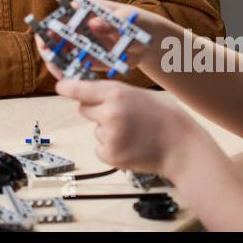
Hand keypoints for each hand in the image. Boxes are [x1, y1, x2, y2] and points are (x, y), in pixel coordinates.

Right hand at [32, 0, 169, 78]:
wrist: (148, 41)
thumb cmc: (137, 22)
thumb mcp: (127, 20)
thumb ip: (111, 22)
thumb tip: (92, 23)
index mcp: (84, 10)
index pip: (60, 15)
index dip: (49, 25)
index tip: (46, 35)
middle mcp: (78, 27)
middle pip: (54, 36)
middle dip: (48, 47)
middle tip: (50, 58)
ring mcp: (81, 44)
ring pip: (61, 54)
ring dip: (57, 64)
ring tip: (62, 75)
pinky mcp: (87, 60)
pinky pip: (75, 67)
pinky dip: (72, 74)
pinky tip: (74, 81)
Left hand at [55, 77, 202, 173]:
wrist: (182, 147)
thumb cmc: (164, 117)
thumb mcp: (139, 95)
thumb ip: (114, 94)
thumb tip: (88, 95)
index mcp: (117, 93)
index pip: (81, 88)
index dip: (68, 87)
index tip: (59, 87)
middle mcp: (109, 113)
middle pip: (83, 109)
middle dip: (95, 110)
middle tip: (120, 115)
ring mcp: (109, 135)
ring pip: (95, 129)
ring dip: (107, 131)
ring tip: (134, 132)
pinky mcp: (110, 155)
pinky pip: (100, 148)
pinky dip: (111, 148)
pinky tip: (131, 145)